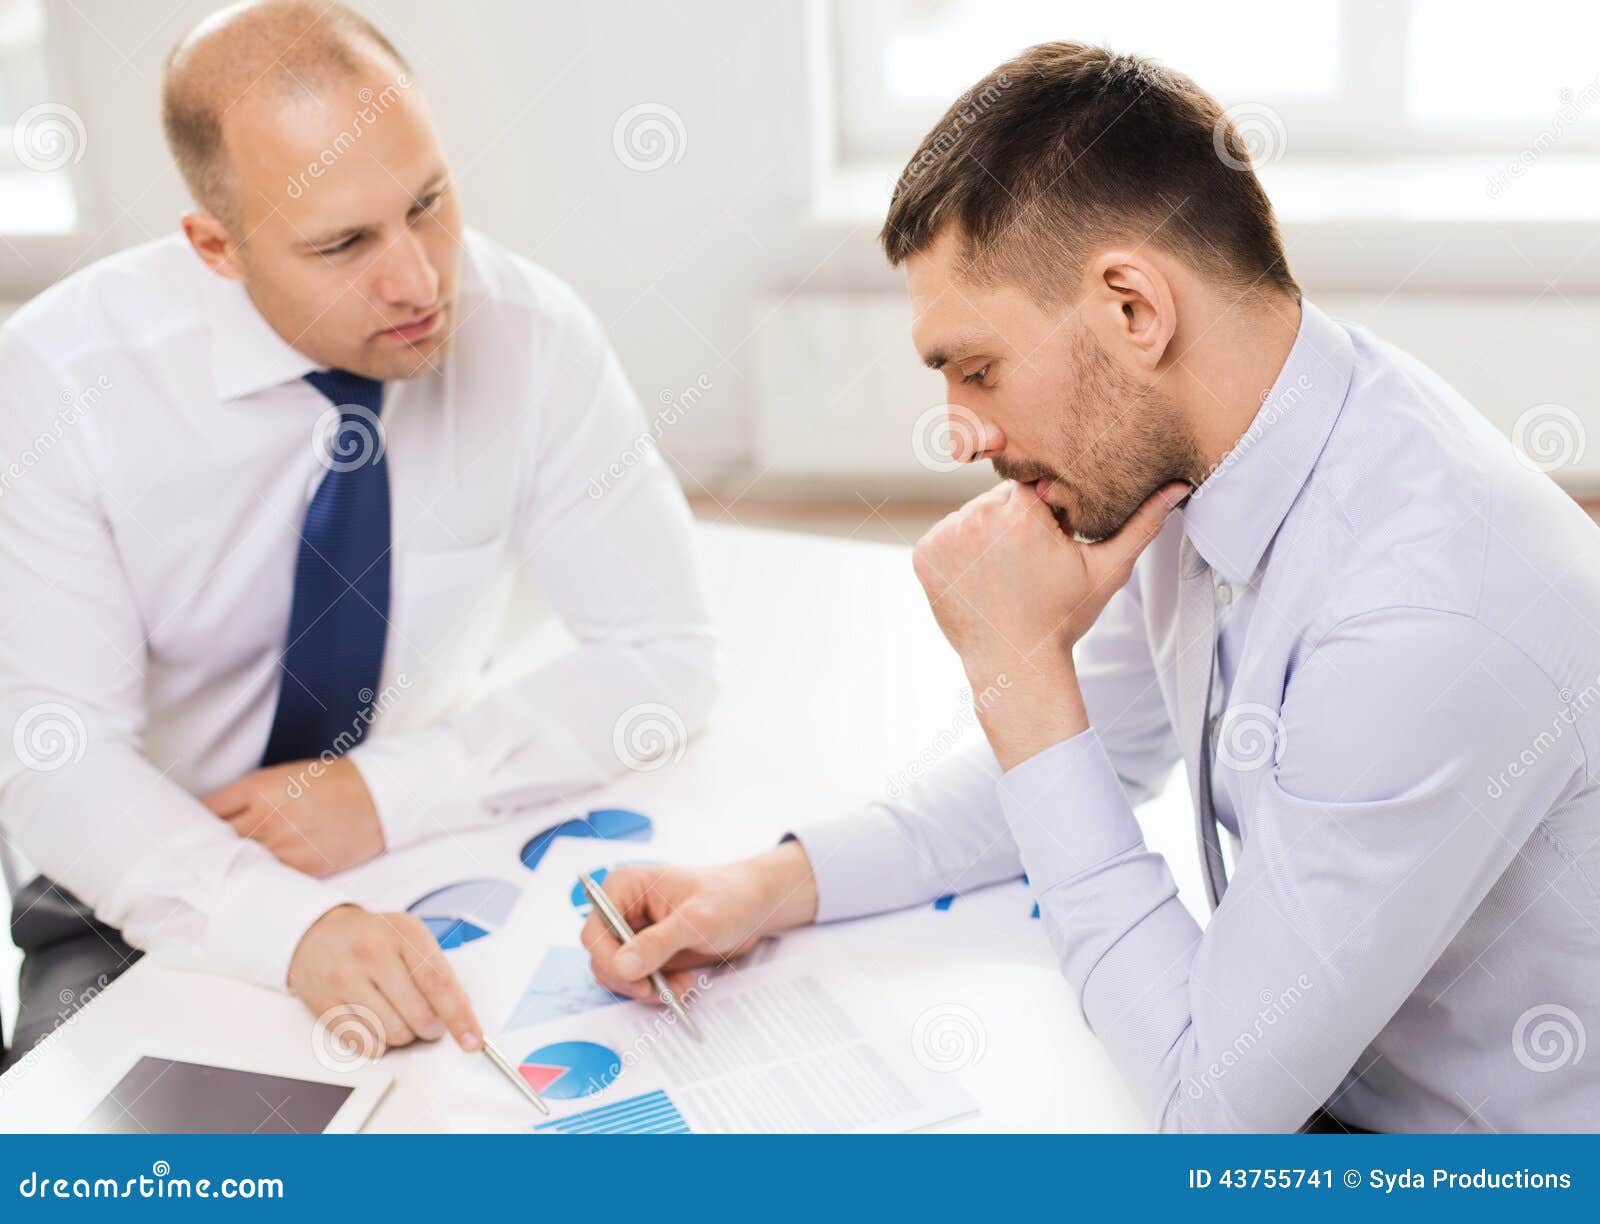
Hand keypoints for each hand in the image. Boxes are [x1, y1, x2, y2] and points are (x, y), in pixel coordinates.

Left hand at [202, 756, 383, 876]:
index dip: (189, 824)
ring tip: (212, 879)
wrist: (378, 797)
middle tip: (186, 864)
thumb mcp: (282, 775)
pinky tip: (248, 885)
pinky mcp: (302, 869)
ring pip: (237, 867)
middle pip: (214, 842)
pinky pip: (267, 880)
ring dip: (225, 871)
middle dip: (200, 851)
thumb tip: (211, 820)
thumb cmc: (331, 783)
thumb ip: (245, 797)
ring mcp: (284, 846)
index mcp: (258, 789)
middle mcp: (266, 818)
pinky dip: (256, 883)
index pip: (205, 811)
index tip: (182, 834)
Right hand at [288, 904, 481, 1052]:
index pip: (439, 983)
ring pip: (393, 1035)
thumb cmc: (372, 937)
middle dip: (431, 1028)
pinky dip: (378, 1042)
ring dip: (404, 1035)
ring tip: (396, 1013)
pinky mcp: (325, 1005)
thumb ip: (437, 970)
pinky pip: (365, 1045)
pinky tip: (375, 1019)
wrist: (317, 932)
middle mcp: (372, 954)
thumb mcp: (410, 936)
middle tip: (429, 1020)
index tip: (473, 1040)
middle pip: (419, 1016)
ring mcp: (345, 980)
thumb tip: (462, 1012)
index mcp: (403, 933)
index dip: (460, 1017)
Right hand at [580, 842, 817, 1003]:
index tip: (639, 982)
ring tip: (682, 987)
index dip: (609, 961)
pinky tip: (681, 986)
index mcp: (624, 887)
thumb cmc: (729, 898)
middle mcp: (621, 909)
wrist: (754, 907)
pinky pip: (637, 980)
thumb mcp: (696, 921)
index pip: (595, 931)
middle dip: (631, 980)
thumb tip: (622, 966)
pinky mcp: (646, 952)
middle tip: (663, 991)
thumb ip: (658, 943)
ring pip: (617, 974)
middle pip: (602, 957)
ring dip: (645, 988)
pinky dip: (655, 989)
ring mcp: (633, 932)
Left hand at [912, 479, 1186, 767]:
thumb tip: (1178, 486)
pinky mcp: (924, 556)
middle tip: (1028, 564)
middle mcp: (976, 516)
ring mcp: (945, 536)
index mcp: (1019, 510)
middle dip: (1013, 522)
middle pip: (998, 499)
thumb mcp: (1107, 569)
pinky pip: (945, 538)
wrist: (1015, 665)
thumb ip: (1141, 522)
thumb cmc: (1063, 618)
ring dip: (985, 536)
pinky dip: (959, 554)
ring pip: (971, 517)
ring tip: (1005, 573)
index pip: (1031, 487)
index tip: (1049, 543)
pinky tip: (980, 580)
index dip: (1043, 513)